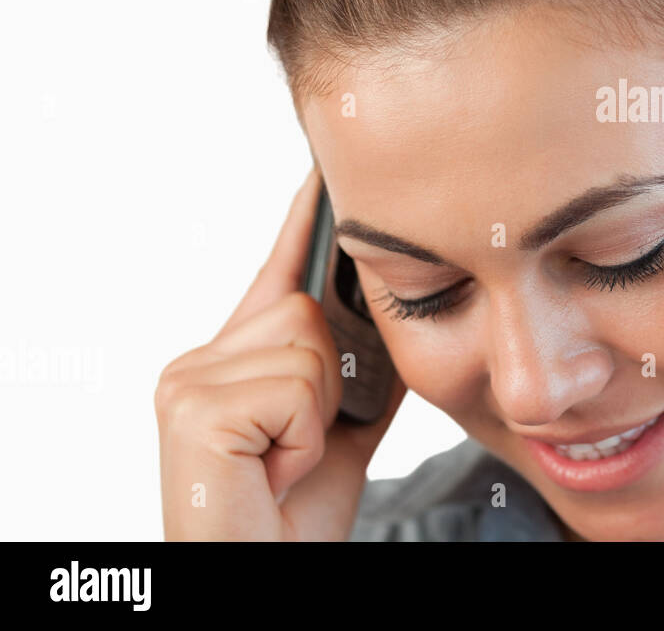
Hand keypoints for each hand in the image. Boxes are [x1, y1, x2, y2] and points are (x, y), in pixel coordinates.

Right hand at [155, 166, 405, 539]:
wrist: (262, 574)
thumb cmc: (294, 514)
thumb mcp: (340, 431)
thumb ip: (358, 374)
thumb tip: (396, 322)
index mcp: (234, 358)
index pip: (278, 271)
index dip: (306, 221)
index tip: (326, 167)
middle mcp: (199, 359)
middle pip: (309, 311)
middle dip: (333, 382)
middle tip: (301, 444)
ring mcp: (189, 380)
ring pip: (310, 346)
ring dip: (321, 417)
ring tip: (286, 462)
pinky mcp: (194, 409)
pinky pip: (297, 387)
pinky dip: (306, 438)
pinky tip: (273, 470)